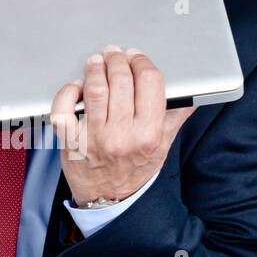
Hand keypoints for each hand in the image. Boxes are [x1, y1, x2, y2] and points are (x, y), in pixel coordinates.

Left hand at [50, 46, 196, 205]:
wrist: (111, 201)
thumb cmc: (136, 171)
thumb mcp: (163, 145)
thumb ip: (176, 117)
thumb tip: (193, 95)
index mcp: (149, 134)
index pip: (150, 82)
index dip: (142, 62)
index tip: (136, 57)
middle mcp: (122, 136)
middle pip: (121, 80)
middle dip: (117, 60)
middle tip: (114, 54)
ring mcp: (94, 139)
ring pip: (94, 89)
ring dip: (95, 68)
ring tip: (97, 62)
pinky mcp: (71, 142)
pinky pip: (63, 109)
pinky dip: (67, 92)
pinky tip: (76, 87)